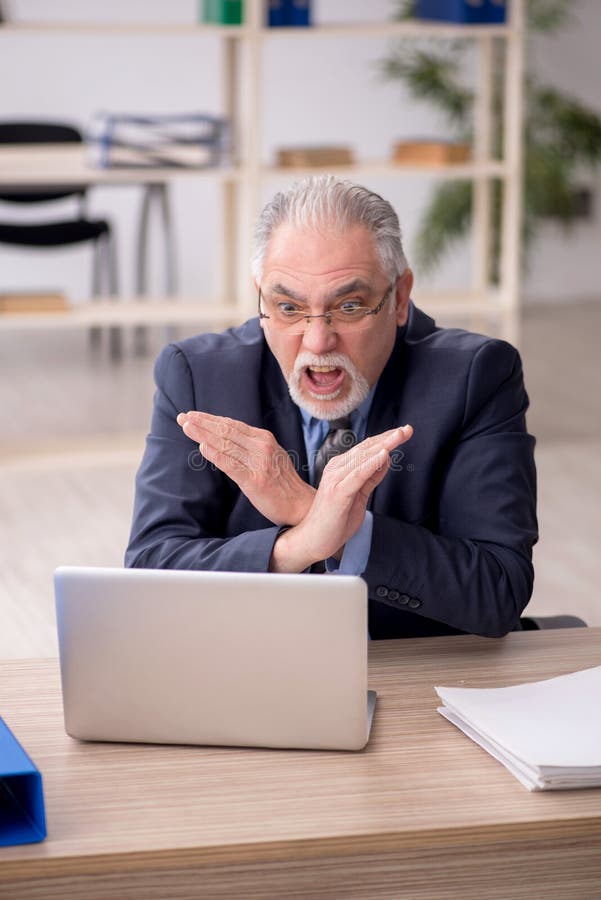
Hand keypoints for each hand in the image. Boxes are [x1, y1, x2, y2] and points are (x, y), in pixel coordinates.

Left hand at [176, 411, 314, 526]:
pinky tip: (202, 448)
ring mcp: (259, 463)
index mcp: (264, 439)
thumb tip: (224, 437)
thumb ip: (250, 446)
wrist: (301, 505)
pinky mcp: (255, 480)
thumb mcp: (269, 456)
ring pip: (226, 444)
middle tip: (182, 417)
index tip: (192, 415)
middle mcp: (262, 446)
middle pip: (226, 431)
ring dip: (204, 434)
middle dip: (202, 423)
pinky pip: (232, 465)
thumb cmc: (282, 483)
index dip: (210, 419)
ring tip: (186, 427)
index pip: (232, 425)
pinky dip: (216, 455)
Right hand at [270, 425, 413, 571]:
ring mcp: (336, 479)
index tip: (404, 432)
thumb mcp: (359, 495)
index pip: (366, 448)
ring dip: (384, 444)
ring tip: (400, 435)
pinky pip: (358, 474)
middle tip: (408, 429)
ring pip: (364, 457)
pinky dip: (372, 463)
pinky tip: (384, 453)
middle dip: (389, 437)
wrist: (313, 540)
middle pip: (367, 448)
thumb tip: (385, 458)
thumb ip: (370, 477)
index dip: (386, 438)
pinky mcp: (337, 492)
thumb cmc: (335, 521)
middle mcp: (337, 469)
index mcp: (341, 468)